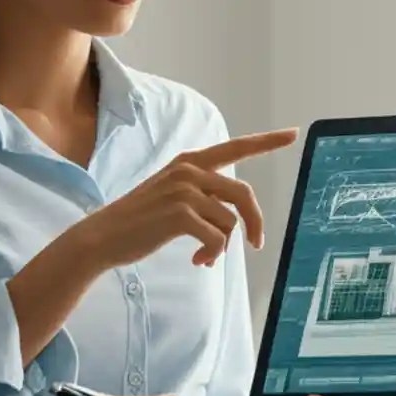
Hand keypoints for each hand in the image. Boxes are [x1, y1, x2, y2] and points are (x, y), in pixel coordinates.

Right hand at [69, 128, 297, 267]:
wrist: (103, 236)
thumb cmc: (139, 221)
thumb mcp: (170, 194)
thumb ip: (202, 194)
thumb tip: (234, 220)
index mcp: (189, 162)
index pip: (235, 147)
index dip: (266, 142)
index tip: (292, 134)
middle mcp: (188, 170)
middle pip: (243, 193)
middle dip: (255, 222)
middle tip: (256, 245)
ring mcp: (183, 190)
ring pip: (230, 221)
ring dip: (223, 246)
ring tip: (205, 257)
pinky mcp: (180, 214)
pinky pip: (217, 239)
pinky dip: (212, 255)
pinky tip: (196, 261)